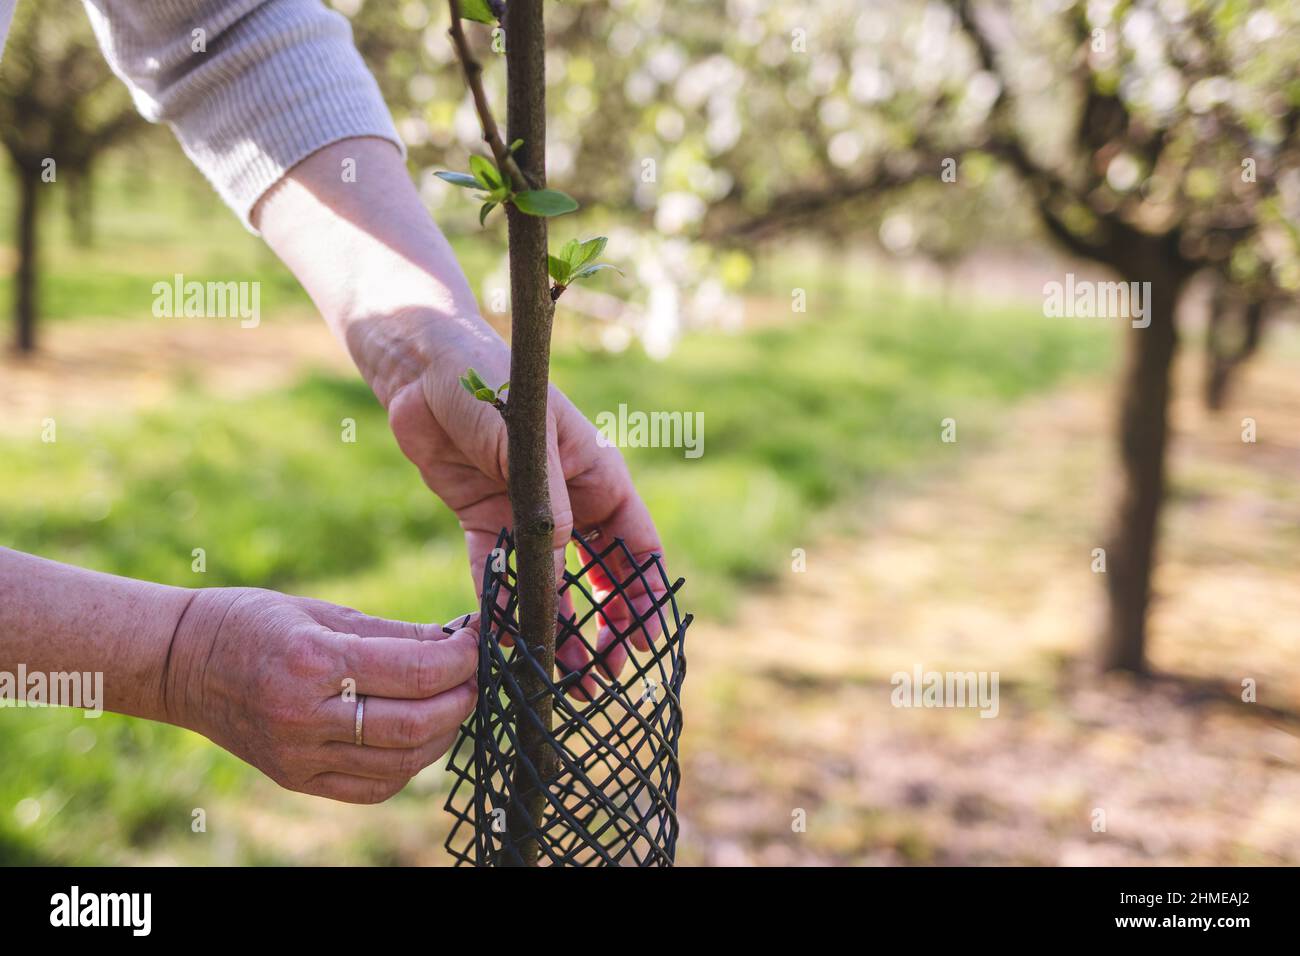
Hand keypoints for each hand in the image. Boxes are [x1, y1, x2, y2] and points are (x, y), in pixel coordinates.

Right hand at [163, 587, 477, 803]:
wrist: (178, 662)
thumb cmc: (252, 621)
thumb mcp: (323, 612)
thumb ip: (394, 633)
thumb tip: (460, 638)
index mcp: (313, 661)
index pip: (416, 669)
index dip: (463, 656)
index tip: (481, 638)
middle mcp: (305, 716)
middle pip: (416, 722)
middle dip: (462, 695)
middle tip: (477, 672)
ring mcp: (299, 755)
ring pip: (402, 762)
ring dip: (444, 732)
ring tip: (454, 700)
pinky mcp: (295, 779)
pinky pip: (374, 787)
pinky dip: (409, 765)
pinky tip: (419, 734)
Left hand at [251, 139, 668, 693]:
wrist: (419, 363)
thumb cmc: (484, 374)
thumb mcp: (520, 427)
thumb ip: (542, 491)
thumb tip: (565, 555)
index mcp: (594, 472)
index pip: (635, 541)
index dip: (645, 593)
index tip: (648, 640)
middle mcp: (568, 500)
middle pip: (599, 573)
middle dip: (606, 626)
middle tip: (602, 676)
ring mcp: (526, 514)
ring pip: (550, 584)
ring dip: (557, 628)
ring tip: (558, 677)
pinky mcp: (484, 521)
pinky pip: (499, 574)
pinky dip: (503, 609)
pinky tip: (505, 645)